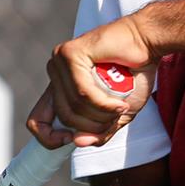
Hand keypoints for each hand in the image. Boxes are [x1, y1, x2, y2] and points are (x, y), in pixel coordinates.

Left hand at [34, 16, 155, 146]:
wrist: (147, 43)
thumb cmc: (134, 75)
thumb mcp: (116, 115)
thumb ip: (99, 132)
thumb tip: (78, 142)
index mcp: (60, 89)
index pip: (36, 122)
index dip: (49, 138)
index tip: (74, 139)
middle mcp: (56, 74)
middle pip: (63, 117)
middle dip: (92, 126)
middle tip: (114, 119)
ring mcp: (60, 61)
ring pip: (74, 106)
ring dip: (102, 115)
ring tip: (120, 108)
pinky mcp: (70, 53)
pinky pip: (82, 92)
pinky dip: (103, 104)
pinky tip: (119, 104)